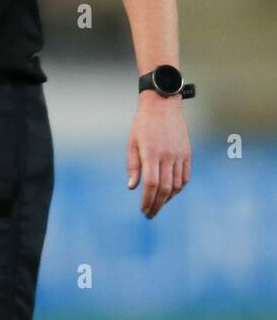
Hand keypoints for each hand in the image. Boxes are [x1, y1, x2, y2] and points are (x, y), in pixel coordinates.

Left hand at [126, 90, 191, 217]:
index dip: (147, 200)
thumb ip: (133, 166)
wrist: (163, 105)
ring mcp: (179, 155)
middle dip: (157, 205)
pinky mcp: (187, 154)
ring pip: (176, 185)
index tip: (143, 209)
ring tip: (158, 204)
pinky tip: (170, 193)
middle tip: (150, 214)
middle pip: (165, 189)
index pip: (151, 184)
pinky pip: (185, 177)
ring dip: (168, 199)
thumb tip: (132, 187)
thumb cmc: (143, 123)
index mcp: (151, 153)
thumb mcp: (132, 142)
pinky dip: (178, 188)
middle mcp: (167, 156)